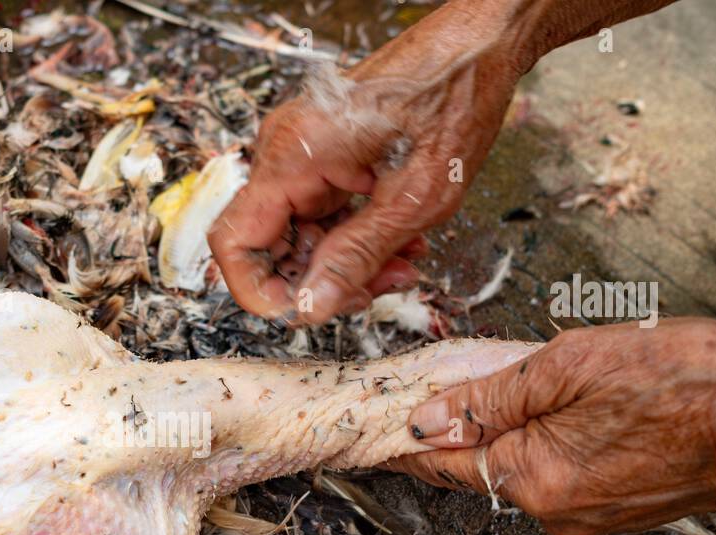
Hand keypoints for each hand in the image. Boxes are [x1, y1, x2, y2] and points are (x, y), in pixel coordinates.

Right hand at [208, 1, 523, 323]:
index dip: (260, 290)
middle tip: (373, 290)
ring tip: (402, 263)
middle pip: (270, 246)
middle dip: (319, 280)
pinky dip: (356, 236)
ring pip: (301, 235)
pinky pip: (323, 213)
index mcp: (291, 157)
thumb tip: (314, 306)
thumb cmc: (454, 96)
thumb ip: (356, 257)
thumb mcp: (413, 197)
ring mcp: (303, 154)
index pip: (234, 243)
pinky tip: (400, 241)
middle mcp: (285, 153)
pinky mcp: (324, 156)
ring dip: (346, 262)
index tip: (306, 311)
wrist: (481, 43)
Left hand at [382, 318, 715, 534]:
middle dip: (468, 424)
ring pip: (526, 467)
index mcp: (531, 479)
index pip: (443, 463)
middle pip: (483, 465)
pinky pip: (564, 473)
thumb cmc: (684, 382)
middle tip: (455, 380)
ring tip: (533, 383)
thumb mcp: (567, 366)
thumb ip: (489, 396)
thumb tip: (426, 420)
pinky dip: (554, 442)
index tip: (379, 429)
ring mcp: (589, 517)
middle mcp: (554, 512)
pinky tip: (575, 409)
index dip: (409, 439)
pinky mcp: (620, 510)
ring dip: (517, 429)